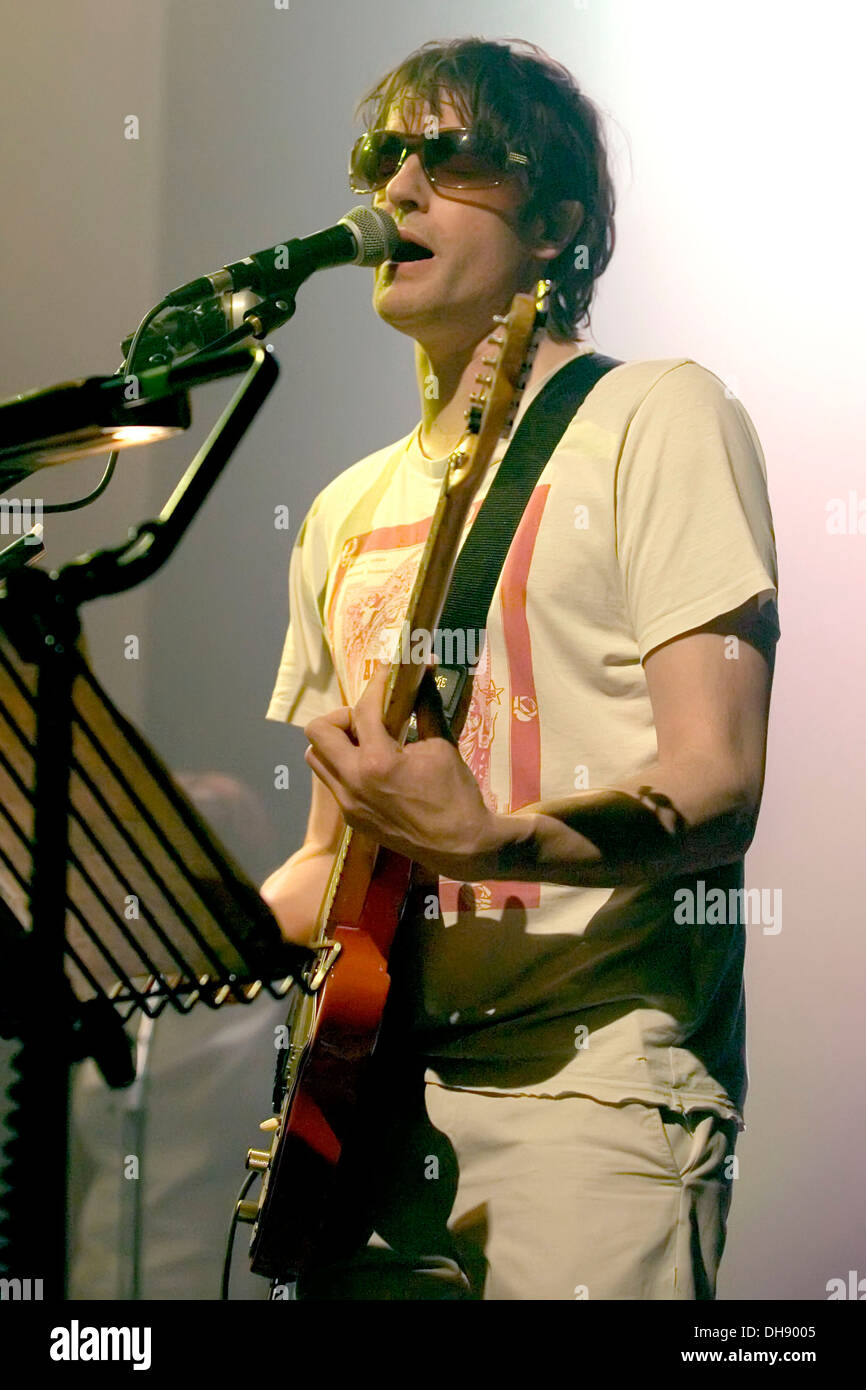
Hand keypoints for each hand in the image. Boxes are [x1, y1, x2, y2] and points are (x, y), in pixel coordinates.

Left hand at [302, 660, 512, 880]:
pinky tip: (374, 769)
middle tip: (368, 720)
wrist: (460, 847)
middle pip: (317, 732)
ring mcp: (348, 803)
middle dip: (341, 717)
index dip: (375, 685)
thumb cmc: (455, 794)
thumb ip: (425, 708)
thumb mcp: (442, 746)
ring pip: (316, 759)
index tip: (386, 675)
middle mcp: (353, 782)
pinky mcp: (351, 818)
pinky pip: (333, 783)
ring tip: (366, 743)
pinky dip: (346, 767)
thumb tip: (425, 673)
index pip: (363, 709)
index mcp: (378, 761)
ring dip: (335, 743)